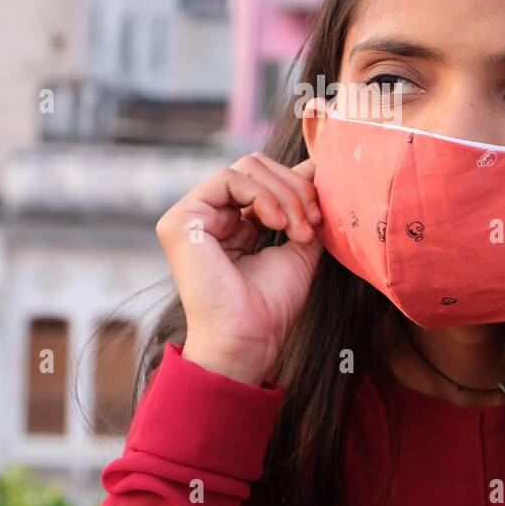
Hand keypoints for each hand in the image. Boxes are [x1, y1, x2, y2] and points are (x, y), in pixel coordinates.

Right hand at [155, 152, 323, 384]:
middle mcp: (210, 215)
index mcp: (232, 222)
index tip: (322, 214)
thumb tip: (315, 166)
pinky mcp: (181, 219)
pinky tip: (276, 225)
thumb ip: (302, 207)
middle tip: (313, 223)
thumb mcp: (298, 245)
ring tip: (299, 230)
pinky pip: (228, 178)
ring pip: (246, 168)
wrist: (249, 339)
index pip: (265, 178)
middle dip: (294, 189)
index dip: (298, 186)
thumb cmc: (271, 305)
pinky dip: (262, 196)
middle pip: (256, 165)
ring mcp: (192, 216)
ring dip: (284, 195)